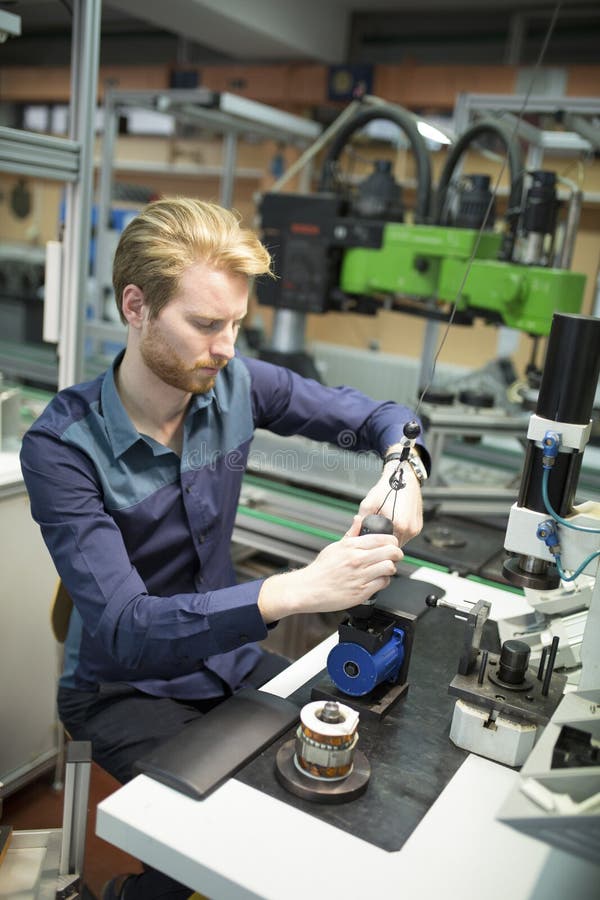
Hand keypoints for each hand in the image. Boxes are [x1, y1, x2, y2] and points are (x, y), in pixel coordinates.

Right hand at [257, 515, 402, 623]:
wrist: (308, 589)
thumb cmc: (321, 569)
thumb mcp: (335, 547)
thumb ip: (351, 534)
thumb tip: (359, 519)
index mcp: (351, 546)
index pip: (383, 538)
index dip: (392, 541)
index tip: (392, 544)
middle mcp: (357, 560)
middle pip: (391, 552)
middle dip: (397, 554)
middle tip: (395, 556)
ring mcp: (360, 576)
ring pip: (389, 568)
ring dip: (391, 568)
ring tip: (385, 569)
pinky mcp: (362, 592)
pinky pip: (383, 583)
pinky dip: (384, 581)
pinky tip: (378, 580)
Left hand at [358, 462, 422, 546]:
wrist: (403, 476)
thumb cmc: (386, 488)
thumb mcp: (368, 503)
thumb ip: (361, 520)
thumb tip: (353, 533)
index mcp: (399, 525)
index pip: (384, 545)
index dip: (375, 543)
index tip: (369, 539)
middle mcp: (410, 529)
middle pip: (393, 545)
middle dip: (383, 541)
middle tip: (375, 534)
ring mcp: (416, 528)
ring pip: (401, 541)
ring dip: (392, 538)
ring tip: (383, 528)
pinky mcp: (419, 526)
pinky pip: (406, 535)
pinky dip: (399, 533)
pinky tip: (392, 524)